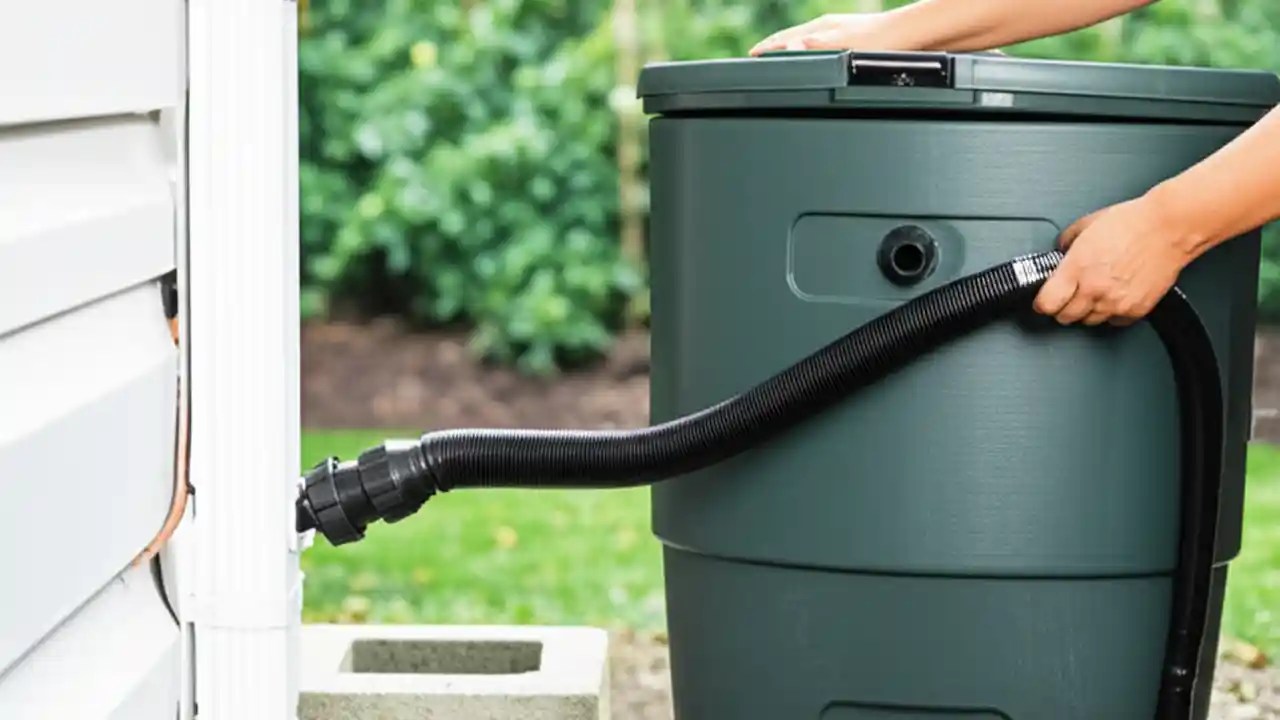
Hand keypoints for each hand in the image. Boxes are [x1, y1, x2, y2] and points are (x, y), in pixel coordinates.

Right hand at [749, 13, 905, 55]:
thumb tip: (790, 48)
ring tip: (780, 53)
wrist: (910, 33)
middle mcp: (828, 26)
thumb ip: (815, 47)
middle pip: (792, 37)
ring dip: (789, 47)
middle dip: (774, 45)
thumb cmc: (880, 40)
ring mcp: (839, 30)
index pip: (784, 39)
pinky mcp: (851, 35)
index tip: (752, 55)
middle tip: (759, 53)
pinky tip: (815, 53)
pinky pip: (819, 43)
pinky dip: (807, 49)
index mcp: (820, 28)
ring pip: (805, 39)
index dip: (767, 49)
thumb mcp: (842, 47)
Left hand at [1033, 194, 1197, 326]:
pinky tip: (1115, 295)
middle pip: (1065, 317)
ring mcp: (1115, 302)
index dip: (1042, 303)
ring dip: (1087, 311)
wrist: (1169, 227)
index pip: (1046, 303)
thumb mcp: (1087, 225)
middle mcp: (1094, 289)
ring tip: (1096, 291)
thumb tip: (1059, 251)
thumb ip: (1067, 242)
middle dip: (1063, 307)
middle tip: (1069, 296)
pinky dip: (1112, 313)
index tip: (1044, 300)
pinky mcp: (1136, 309)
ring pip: (1089, 321)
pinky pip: (1115, 322)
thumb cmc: (1133, 222)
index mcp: (1077, 268)